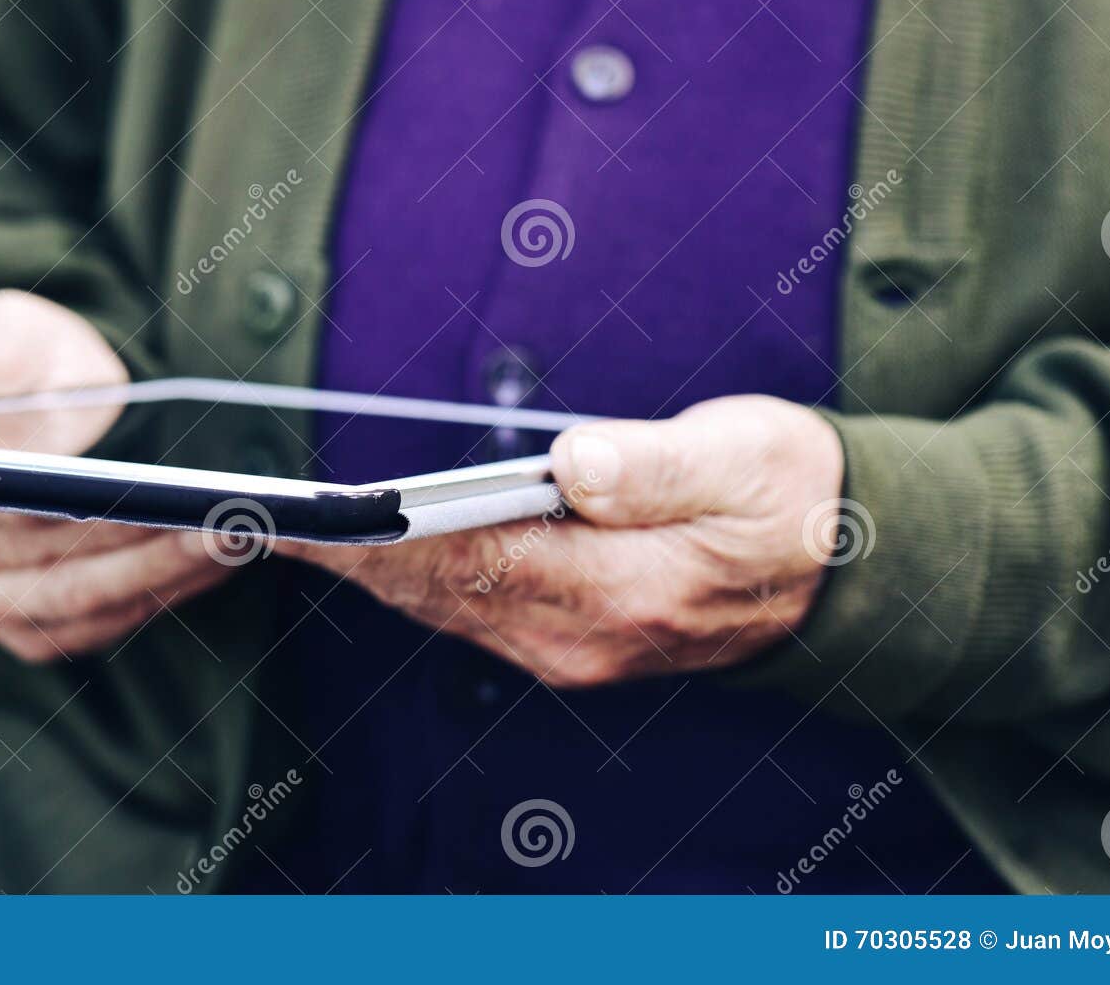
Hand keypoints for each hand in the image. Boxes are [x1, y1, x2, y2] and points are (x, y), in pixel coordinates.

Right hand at [0, 289, 231, 661]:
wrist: (40, 402)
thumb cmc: (18, 366)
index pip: (3, 512)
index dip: (75, 505)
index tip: (142, 491)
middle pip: (56, 567)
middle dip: (147, 545)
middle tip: (225, 520)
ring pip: (92, 600)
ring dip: (170, 574)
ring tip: (240, 537)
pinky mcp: (38, 628)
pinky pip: (109, 619)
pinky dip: (168, 592)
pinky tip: (222, 560)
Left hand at [279, 395, 846, 686]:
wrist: (837, 570)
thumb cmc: (791, 499)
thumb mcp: (748, 459)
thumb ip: (659, 465)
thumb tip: (577, 461)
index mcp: (624, 590)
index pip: (476, 561)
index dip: (388, 537)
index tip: (315, 516)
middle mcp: (586, 638)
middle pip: (443, 594)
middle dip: (355, 557)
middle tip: (272, 520)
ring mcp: (576, 651)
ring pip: (448, 611)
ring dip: (374, 573)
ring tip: (302, 530)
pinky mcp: (573, 644)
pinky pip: (472, 617)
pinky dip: (415, 585)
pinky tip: (378, 553)